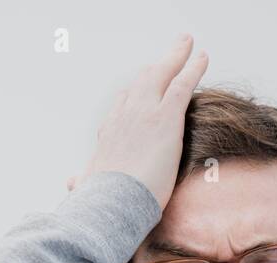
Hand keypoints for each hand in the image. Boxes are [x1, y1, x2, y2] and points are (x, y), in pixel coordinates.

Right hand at [67, 34, 207, 210]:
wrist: (111, 203)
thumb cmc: (100, 201)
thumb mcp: (86, 187)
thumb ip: (83, 181)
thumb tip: (73, 183)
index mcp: (110, 132)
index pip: (122, 105)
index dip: (135, 95)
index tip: (143, 89)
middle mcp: (124, 116)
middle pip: (142, 82)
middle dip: (157, 66)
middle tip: (170, 55)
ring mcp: (145, 113)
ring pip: (162, 75)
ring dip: (176, 57)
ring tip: (187, 45)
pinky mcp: (165, 118)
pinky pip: (182, 84)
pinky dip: (193, 68)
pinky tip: (202, 57)